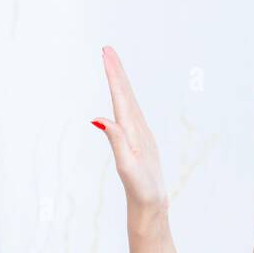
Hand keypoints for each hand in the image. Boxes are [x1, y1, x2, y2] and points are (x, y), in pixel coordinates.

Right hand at [92, 46, 167, 211]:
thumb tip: (99, 118)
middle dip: (116, 71)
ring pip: (129, 101)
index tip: (106, 54)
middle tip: (107, 49)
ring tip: (112, 65)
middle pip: (126, 94)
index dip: (113, 74)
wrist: (154, 203)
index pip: (121, 96)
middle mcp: (139, 128)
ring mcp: (141, 134)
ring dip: (121, 82)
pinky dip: (124, 97)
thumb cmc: (141, 188)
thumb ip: (116, 140)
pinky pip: (130, 111)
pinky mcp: (140, 140)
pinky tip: (122, 96)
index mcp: (134, 131)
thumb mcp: (127, 166)